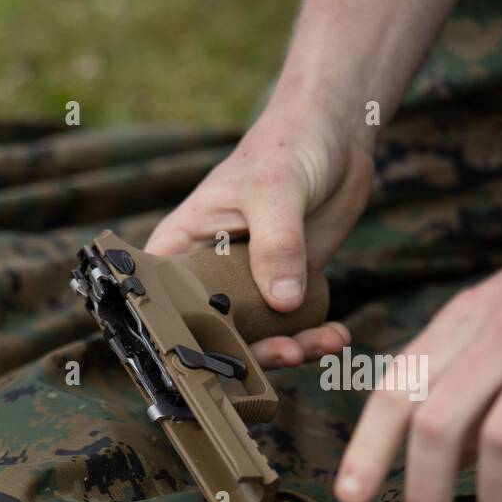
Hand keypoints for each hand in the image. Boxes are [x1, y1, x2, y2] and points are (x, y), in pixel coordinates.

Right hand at [145, 103, 374, 369]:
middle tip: (288, 351)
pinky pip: (293, 326)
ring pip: (258, 337)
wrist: (335, 139)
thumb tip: (283, 301)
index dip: (180, 340)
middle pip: (213, 334)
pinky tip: (338, 336)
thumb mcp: (277, 190)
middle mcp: (209, 274)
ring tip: (322, 343)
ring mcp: (248, 285)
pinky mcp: (285, 289)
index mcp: (180, 248)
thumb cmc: (287, 147)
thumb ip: (277, 243)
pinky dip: (314, 337)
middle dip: (251, 353)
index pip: (164, 305)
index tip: (213, 362)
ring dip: (290, 350)